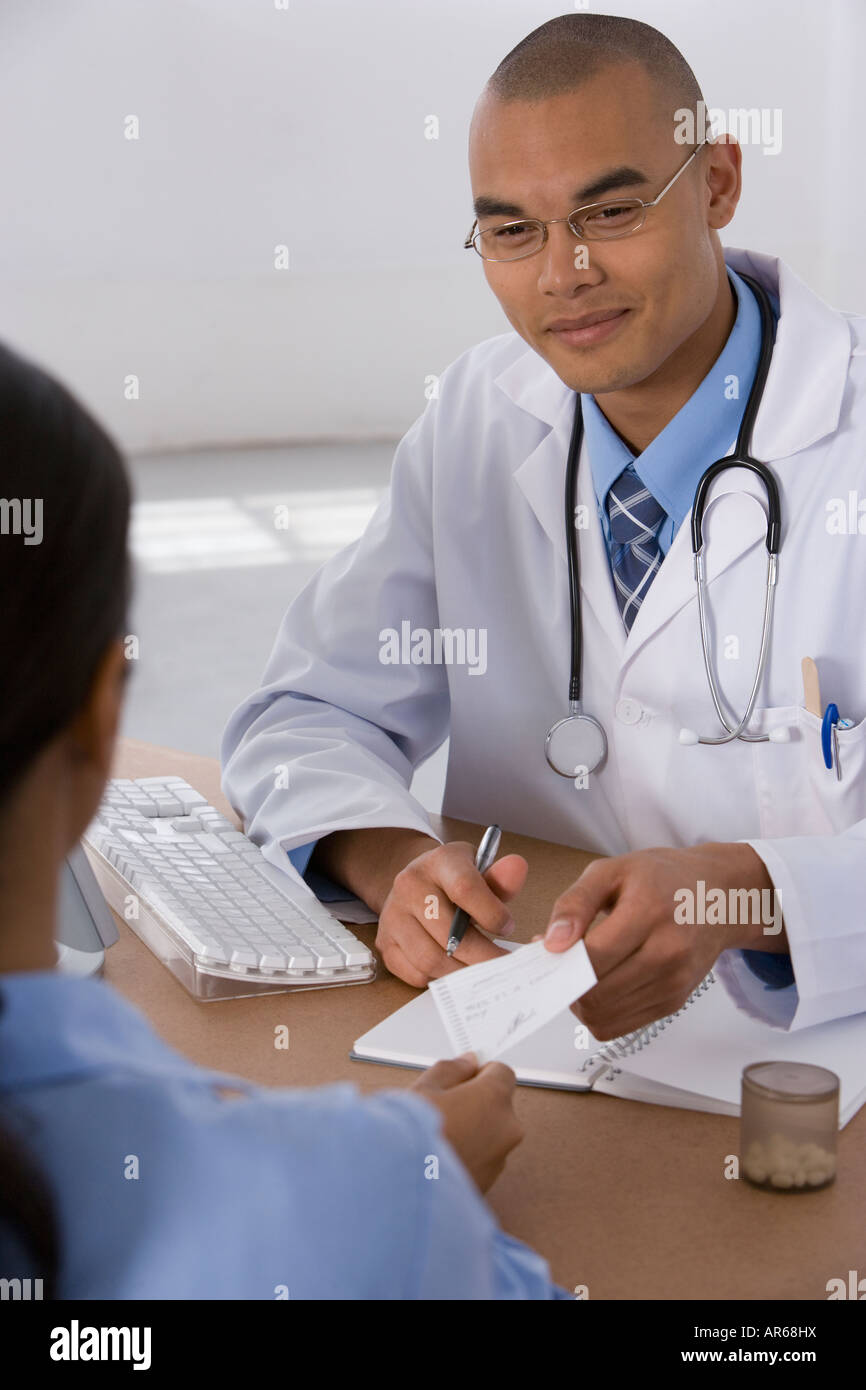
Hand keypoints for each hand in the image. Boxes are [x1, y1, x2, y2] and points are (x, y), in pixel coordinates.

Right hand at [375, 839, 527, 986]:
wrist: (416, 883)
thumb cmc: (454, 879)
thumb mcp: (479, 869)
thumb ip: (500, 877)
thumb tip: (518, 867)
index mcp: (438, 862)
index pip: (465, 889)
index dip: (492, 914)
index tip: (508, 927)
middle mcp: (409, 886)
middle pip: (449, 933)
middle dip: (483, 955)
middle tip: (502, 965)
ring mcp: (393, 916)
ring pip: (430, 958)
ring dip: (462, 971)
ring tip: (481, 972)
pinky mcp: (385, 943)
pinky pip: (414, 973)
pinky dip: (439, 978)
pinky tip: (456, 970)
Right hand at [411, 1053, 523, 1191]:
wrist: (401, 1189)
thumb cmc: (412, 1138)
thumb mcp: (424, 1089)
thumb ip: (450, 1070)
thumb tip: (465, 1064)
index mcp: (494, 1099)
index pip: (503, 1073)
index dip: (481, 1072)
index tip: (465, 1075)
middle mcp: (505, 1130)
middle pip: (498, 1105)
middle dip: (476, 1104)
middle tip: (443, 1108)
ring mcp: (499, 1161)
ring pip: (490, 1136)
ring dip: (472, 1133)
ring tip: (438, 1137)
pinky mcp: (488, 1186)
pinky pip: (482, 1161)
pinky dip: (467, 1158)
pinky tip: (440, 1159)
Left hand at [542, 842, 785, 1040]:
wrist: (716, 896)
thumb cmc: (661, 878)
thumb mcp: (612, 870)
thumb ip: (575, 903)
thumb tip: (551, 944)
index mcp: (650, 912)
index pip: (593, 957)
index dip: (560, 959)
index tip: (546, 948)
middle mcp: (669, 953)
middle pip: (596, 994)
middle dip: (565, 983)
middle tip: (558, 963)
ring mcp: (674, 983)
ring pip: (604, 1017)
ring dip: (579, 1001)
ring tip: (578, 972)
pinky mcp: (674, 1002)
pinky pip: (619, 1025)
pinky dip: (599, 1011)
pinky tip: (600, 983)